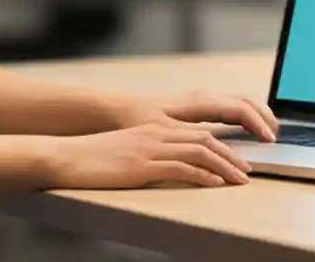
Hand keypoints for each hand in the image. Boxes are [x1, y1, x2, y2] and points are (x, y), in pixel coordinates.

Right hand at [43, 123, 252, 188]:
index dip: (223, 147)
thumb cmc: (94, 158)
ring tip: (238, 181)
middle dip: (231, 156)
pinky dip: (203, 176)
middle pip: (206, 140)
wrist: (68, 156)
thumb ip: (151, 153)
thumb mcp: (128, 150)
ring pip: (200, 151)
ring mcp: (150, 148)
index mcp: (155, 129)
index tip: (237, 162)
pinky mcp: (143, 165)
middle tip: (246, 173)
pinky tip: (214, 184)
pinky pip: (182, 167)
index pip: (198, 133)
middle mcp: (157, 134)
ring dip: (224, 167)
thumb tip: (171, 166)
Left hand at [117, 92, 279, 142]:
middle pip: (246, 101)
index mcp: (200, 102)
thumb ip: (191, 137)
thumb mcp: (164, 131)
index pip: (240, 108)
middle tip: (276, 137)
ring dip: (257, 116)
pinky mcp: (198, 107)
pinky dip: (245, 117)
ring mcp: (202, 100)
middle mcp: (204, 98)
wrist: (117, 108)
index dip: (258, 123)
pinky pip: (230, 108)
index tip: (270, 140)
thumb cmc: (137, 119)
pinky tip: (247, 131)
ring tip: (268, 134)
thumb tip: (216, 144)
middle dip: (264, 117)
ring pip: (240, 102)